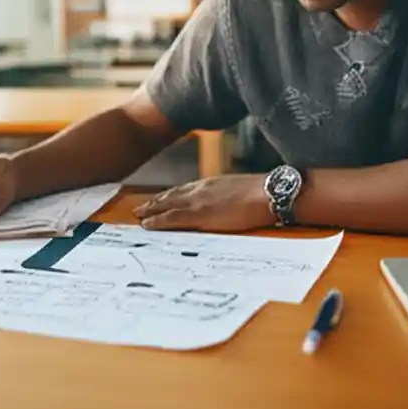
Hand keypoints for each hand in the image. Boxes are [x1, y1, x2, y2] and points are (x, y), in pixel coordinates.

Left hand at [133, 175, 274, 232]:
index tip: (160, 199)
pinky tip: (147, 224)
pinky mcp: (198, 214)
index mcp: (212, 184)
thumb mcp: (241, 191)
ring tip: (139, 215)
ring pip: (167, 204)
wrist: (268, 193)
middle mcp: (200, 189)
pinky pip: (171, 218)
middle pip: (172, 195)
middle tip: (140, 208)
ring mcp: (198, 201)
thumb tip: (229, 204)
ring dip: (151, 209)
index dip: (171, 195)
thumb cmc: (262, 194)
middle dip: (156, 202)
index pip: (185, 189)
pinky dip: (157, 221)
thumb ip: (230, 196)